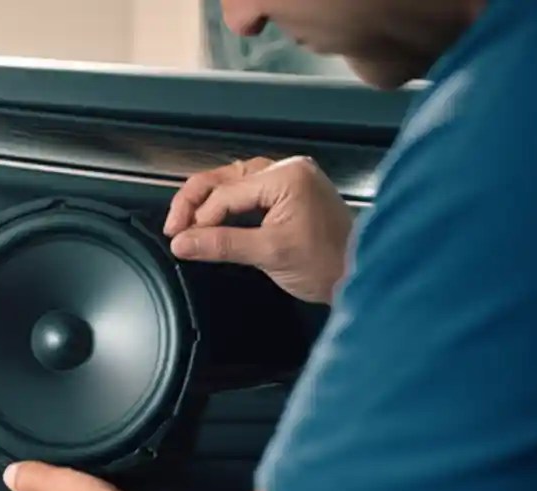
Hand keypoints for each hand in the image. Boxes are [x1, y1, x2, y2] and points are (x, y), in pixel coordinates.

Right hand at [163, 156, 353, 303]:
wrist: (362, 275)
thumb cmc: (329, 264)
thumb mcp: (269, 254)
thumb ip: (222, 244)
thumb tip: (183, 243)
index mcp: (287, 175)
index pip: (226, 193)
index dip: (200, 218)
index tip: (181, 241)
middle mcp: (288, 169)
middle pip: (225, 178)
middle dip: (195, 203)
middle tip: (174, 228)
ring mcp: (291, 179)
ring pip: (233, 183)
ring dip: (209, 204)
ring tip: (188, 226)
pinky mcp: (291, 194)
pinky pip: (248, 193)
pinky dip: (227, 207)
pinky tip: (214, 223)